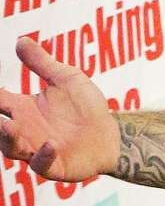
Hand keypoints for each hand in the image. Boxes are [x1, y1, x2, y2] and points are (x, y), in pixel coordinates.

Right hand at [0, 37, 119, 180]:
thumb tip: (20, 40)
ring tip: (9, 126)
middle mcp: (24, 131)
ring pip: (11, 148)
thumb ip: (42, 62)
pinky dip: (44, 155)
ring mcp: (36, 150)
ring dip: (8, 139)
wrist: (112, 134)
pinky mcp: (55, 166)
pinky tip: (50, 144)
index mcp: (22, 109)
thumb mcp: (66, 79)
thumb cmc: (87, 107)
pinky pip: (43, 164)